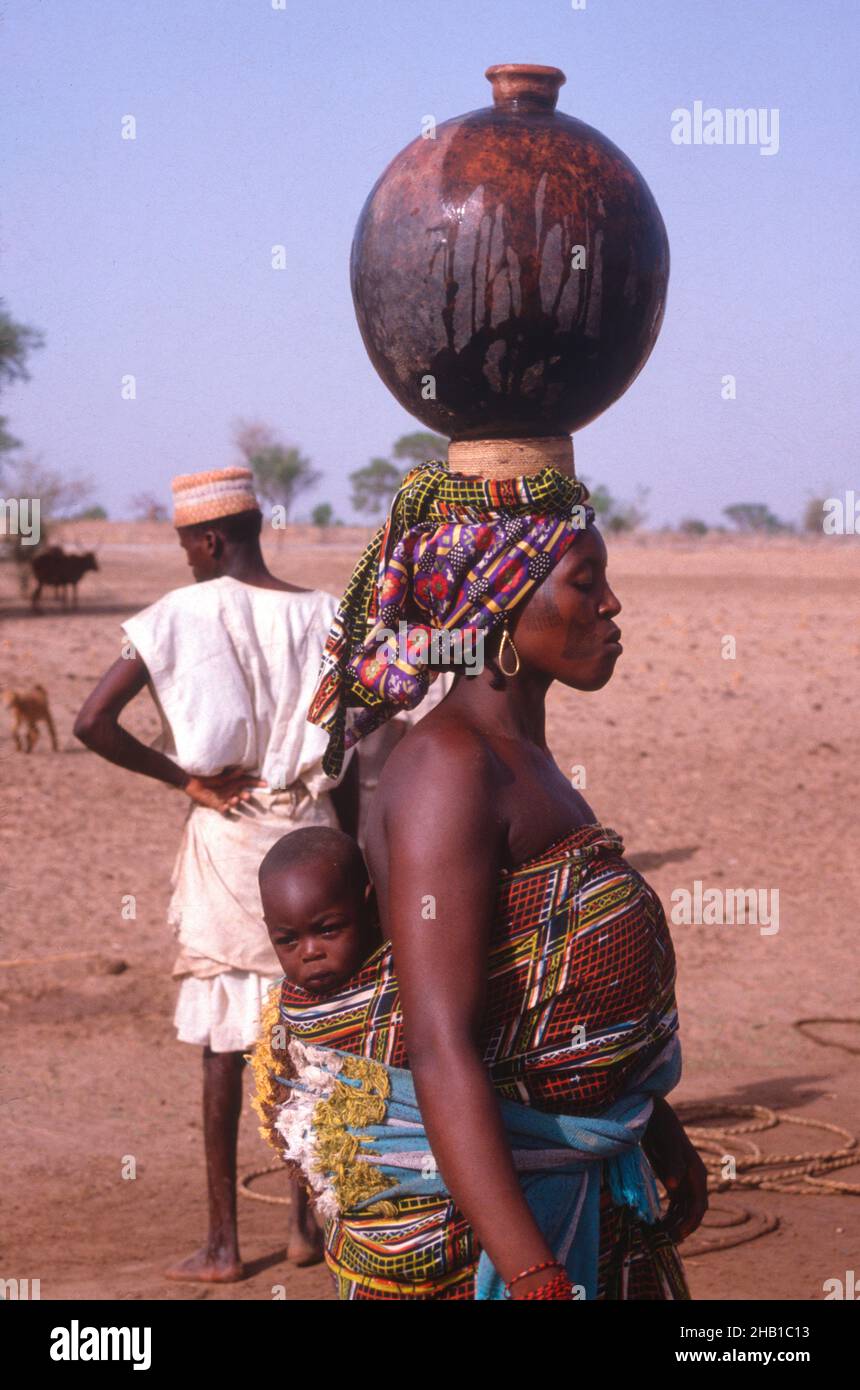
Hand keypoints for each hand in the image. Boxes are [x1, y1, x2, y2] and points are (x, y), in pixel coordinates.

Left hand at [182, 767, 266, 811]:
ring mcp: (224, 798)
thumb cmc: (206, 775)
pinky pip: (223, 809)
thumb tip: (241, 770)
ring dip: (236, 802)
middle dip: (246, 796)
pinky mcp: (216, 804)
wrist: (191, 781)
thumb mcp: (220, 774)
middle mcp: (231, 790)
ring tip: (235, 800)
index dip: (256, 783)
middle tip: (247, 796)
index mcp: (233, 782)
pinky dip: (226, 809)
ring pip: (234, 802)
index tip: (266, 784)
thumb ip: (230, 774)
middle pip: (242, 794)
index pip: (247, 781)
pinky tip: (226, 806)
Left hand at [642, 1098, 708, 1242]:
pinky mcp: (673, 1180)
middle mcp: (693, 1180)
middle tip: (665, 1242)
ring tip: (658, 1236)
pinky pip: (675, 1204)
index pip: (699, 1206)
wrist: (654, 1114)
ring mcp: (684, 1181)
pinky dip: (668, 1215)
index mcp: (697, 1174)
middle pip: (692, 1212)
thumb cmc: (662, 1127)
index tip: (676, 1236)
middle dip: (682, 1228)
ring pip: (683, 1210)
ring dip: (674, 1223)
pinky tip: (657, 1223)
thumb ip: (672, 1164)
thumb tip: (673, 1186)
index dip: (690, 1223)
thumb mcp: (668, 1144)